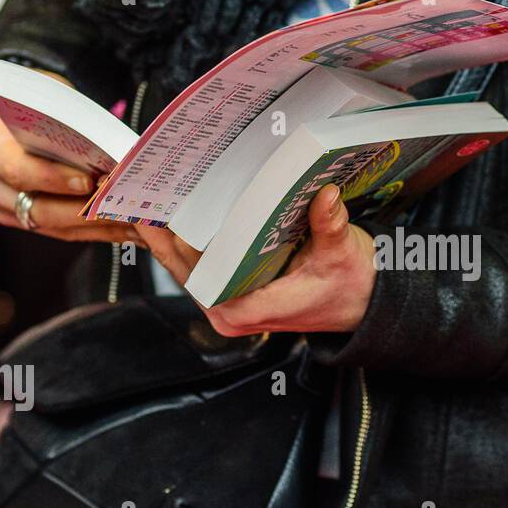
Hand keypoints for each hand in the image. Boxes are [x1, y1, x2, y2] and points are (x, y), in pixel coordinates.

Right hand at [0, 94, 139, 244]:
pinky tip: (126, 226)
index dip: (53, 179)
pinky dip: (96, 231)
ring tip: (135, 220)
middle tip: (122, 205)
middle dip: (85, 211)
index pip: (19, 171)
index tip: (88, 181)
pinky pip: (63, 233)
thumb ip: (72, 126)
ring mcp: (6, 208)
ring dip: (98, 226)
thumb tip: (112, 151)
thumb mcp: (52, 103)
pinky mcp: (24, 222)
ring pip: (55, 226)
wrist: (19, 118)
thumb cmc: (39, 108)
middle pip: (39, 209)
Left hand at [137, 184, 375, 334]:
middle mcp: (229, 313)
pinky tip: (173, 217)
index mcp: (245, 309)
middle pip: (181, 269)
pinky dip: (183, 244)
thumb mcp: (342, 253)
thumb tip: (325, 196)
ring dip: (167, 237)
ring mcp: (227, 306)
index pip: (198, 272)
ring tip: (150, 200)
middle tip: (145, 193)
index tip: (161, 210)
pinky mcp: (230, 296)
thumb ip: (328, 226)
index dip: (176, 240)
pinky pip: (197, 268)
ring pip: (184, 269)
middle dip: (162, 232)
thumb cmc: (350, 287)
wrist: (362, 306)